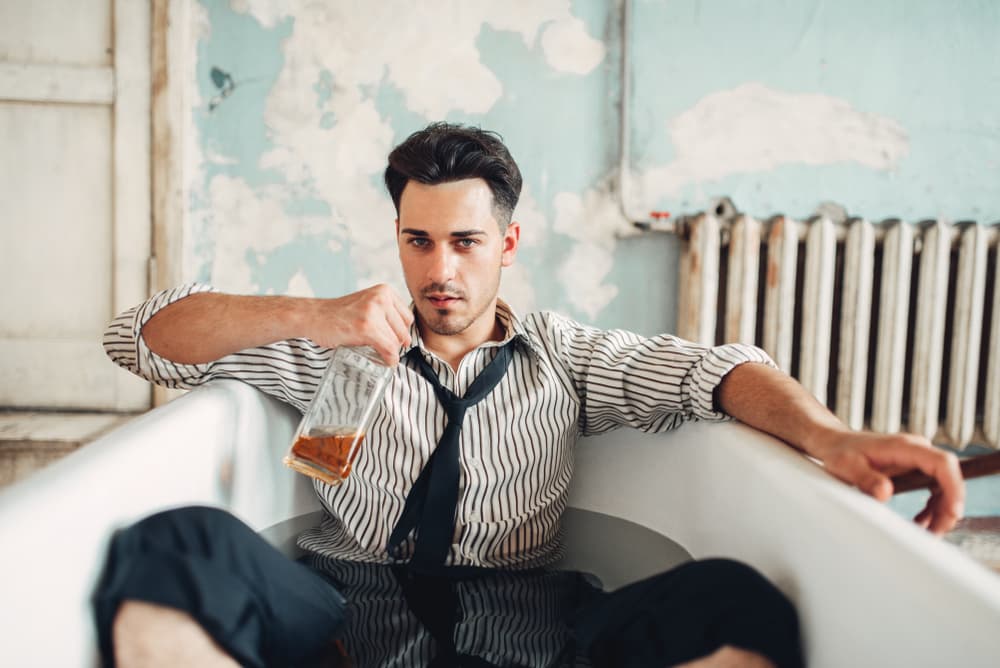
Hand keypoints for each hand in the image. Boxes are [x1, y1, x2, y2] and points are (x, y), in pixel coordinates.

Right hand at [307, 284, 412, 364]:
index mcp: (384, 290)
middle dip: (396, 344)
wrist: (313, 316)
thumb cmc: (339, 315)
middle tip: (382, 349)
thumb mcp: (367, 305)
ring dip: (391, 352)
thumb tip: (405, 337)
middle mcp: (381, 297)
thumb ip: (385, 313)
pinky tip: (383, 360)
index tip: (391, 340)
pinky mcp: (367, 327)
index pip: (407, 318)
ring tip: (378, 352)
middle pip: (404, 330)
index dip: (400, 333)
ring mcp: (374, 311)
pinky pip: (389, 349)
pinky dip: (389, 359)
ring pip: (397, 341)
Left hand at [812, 429, 964, 534]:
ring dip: (941, 510)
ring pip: (943, 484)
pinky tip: (922, 521)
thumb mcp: (847, 467)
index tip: (953, 512)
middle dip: (948, 507)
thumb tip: (885, 493)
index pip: (942, 463)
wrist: (835, 443)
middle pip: (947, 477)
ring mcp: (917, 458)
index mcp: (903, 447)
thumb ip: (866, 479)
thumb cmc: (840, 453)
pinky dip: (932, 506)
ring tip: (928, 532)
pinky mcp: (914, 467)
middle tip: (935, 532)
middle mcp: (916, 449)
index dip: (953, 487)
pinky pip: (934, 487)